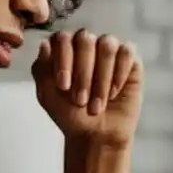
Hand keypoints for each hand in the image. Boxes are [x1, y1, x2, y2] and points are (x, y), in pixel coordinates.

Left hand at [32, 29, 143, 148]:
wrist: (97, 135)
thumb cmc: (70, 115)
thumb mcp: (47, 95)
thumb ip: (41, 68)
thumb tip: (46, 44)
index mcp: (64, 49)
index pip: (62, 37)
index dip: (63, 59)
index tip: (63, 87)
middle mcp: (87, 45)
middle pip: (85, 38)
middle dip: (82, 72)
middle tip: (80, 100)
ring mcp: (109, 51)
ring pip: (107, 45)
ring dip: (101, 77)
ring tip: (98, 103)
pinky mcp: (131, 61)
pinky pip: (127, 53)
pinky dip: (119, 73)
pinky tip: (114, 93)